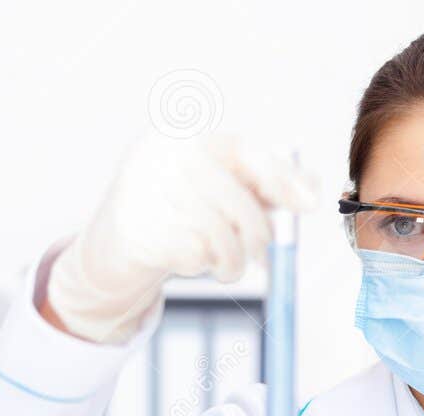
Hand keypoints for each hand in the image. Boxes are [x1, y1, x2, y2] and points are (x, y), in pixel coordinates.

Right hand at [43, 133, 316, 342]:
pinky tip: (188, 263)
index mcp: (187, 138)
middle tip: (264, 260)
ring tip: (228, 269)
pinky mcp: (137, 231)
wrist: (110, 249)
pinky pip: (194, 256)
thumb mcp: (216, 191)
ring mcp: (147, 193)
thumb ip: (261, 186)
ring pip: (220, 236)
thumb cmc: (175, 216)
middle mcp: (164, 157)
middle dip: (260, 238)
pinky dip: (200, 267)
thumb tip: (314, 191)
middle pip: (240, 203)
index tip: (312, 204)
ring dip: (233, 263)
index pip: (247, 155)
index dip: (283, 180)